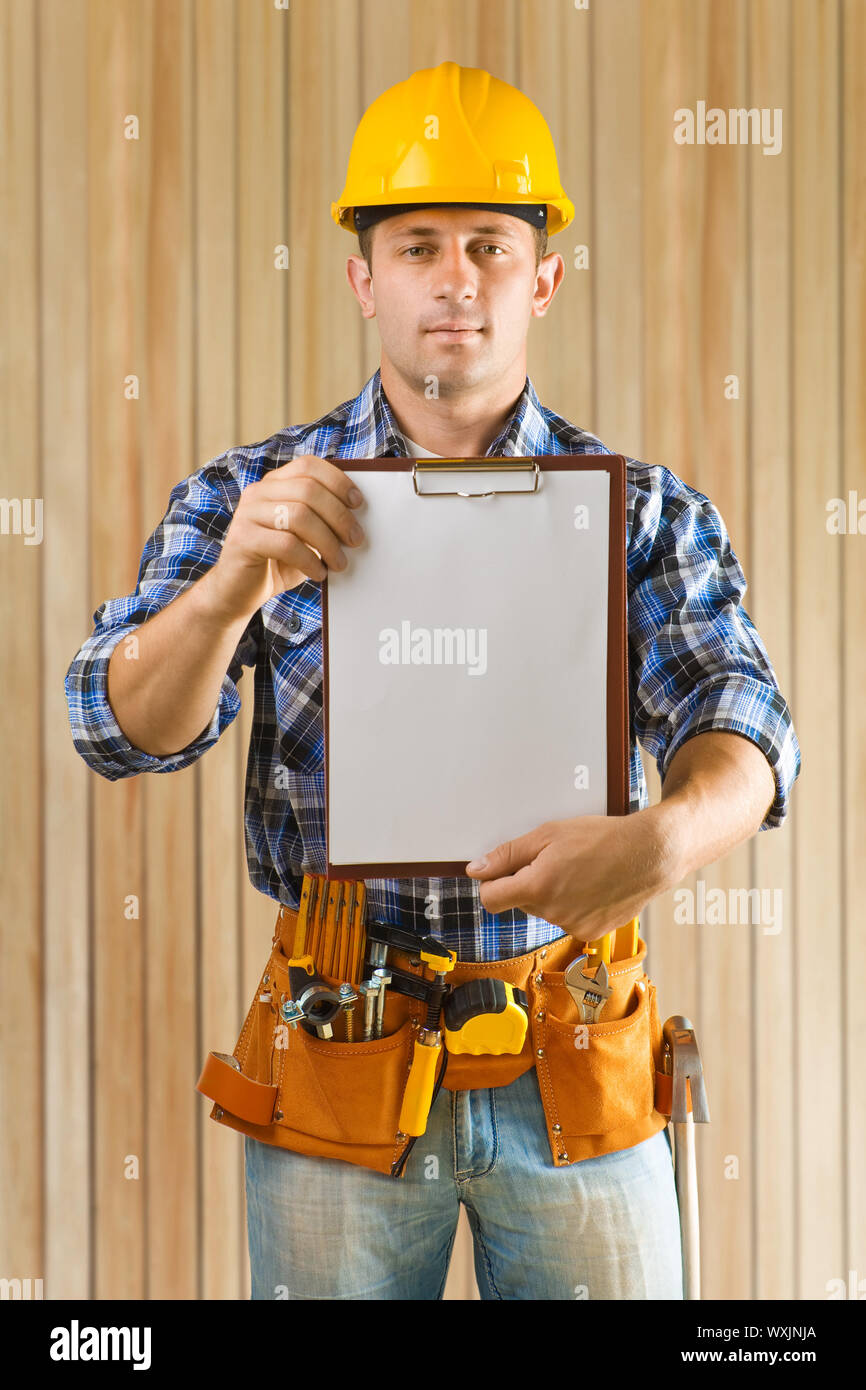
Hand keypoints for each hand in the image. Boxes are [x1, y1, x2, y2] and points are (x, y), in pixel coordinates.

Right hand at [205, 455, 365, 622]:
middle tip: (356, 540)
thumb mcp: (304, 537)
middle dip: (339, 516)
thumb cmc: (278, 562)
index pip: (308, 466)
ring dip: (328, 542)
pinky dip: (310, 561)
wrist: (238, 591)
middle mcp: (258, 492)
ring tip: (340, 563)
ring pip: (299, 516)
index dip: (337, 481)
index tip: (358, 503)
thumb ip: (322, 520)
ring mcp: (247, 513)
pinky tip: (319, 574)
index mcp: (274, 484)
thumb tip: (358, 518)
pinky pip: (285, 544)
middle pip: (308, 490)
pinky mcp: (243, 539)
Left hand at [464, 807, 677, 939]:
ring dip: (551, 893)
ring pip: (544, 910)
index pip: (491, 898)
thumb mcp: (548, 834)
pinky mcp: (590, 933)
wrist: (649, 855)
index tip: (504, 870)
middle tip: (554, 859)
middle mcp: (552, 913)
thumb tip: (476, 870)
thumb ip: (507, 855)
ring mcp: (572, 926)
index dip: (493, 882)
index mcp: (537, 887)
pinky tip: (591, 886)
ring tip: (578, 870)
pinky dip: (572, 904)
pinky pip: (566, 919)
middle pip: (520, 902)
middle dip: (527, 882)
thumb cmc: (601, 838)